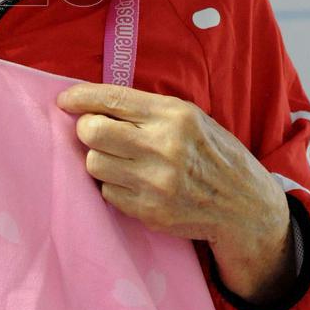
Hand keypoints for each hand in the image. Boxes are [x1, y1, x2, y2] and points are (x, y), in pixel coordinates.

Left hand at [57, 82, 294, 303]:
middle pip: (92, 132)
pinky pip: (107, 192)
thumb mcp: (191, 118)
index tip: (65, 100)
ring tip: (120, 159)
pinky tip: (134, 182)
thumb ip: (147, 110)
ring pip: (93, 163)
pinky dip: (113, 185)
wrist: (245, 207)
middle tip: (96, 132)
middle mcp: (163, 147)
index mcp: (174, 115)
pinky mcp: (150, 212)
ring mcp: (156, 183)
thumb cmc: (213, 154)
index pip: (112, 98)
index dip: (80, 97)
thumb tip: (93, 103)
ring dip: (99, 159)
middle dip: (86, 129)